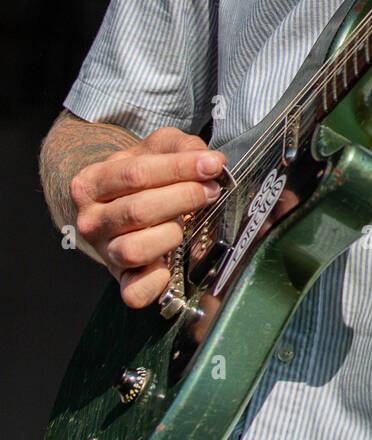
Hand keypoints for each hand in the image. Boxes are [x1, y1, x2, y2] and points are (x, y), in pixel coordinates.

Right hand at [70, 128, 225, 308]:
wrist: (116, 203)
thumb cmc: (139, 172)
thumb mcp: (155, 147)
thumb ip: (181, 147)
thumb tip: (209, 162)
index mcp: (91, 183)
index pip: (137, 173)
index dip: (180, 168)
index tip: (212, 165)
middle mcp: (91, 221)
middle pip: (139, 211)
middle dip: (184, 197)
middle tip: (210, 190)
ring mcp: (104, 252)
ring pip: (135, 250)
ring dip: (171, 234)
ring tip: (184, 222)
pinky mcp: (120, 279)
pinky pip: (134, 292)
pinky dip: (156, 282)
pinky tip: (170, 263)